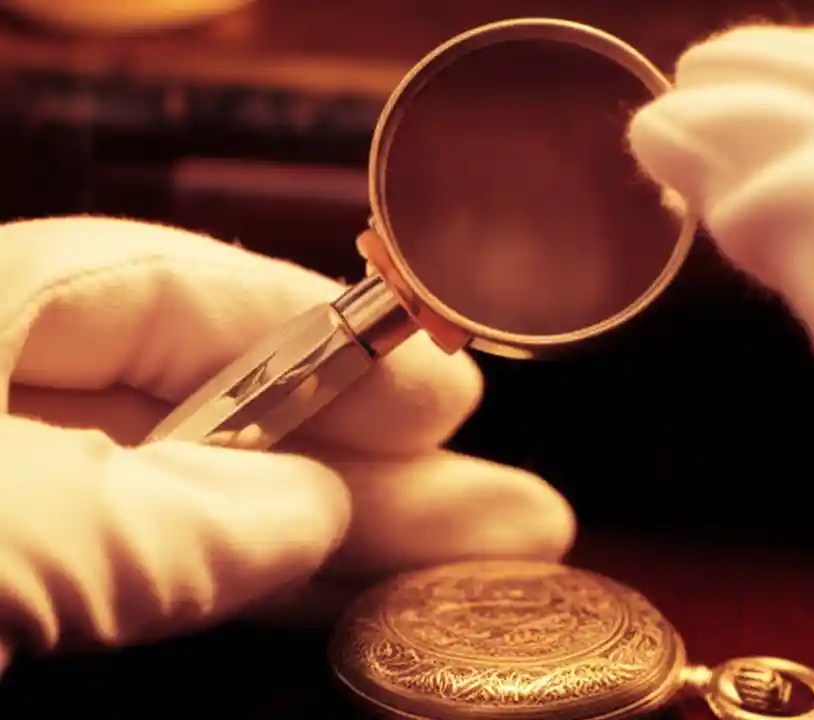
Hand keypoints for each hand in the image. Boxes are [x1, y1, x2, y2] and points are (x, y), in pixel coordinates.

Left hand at [0, 216, 574, 670]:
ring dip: (337, 542)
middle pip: (200, 412)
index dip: (325, 337)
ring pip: (185, 508)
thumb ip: (129, 517)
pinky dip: (243, 598)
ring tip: (474, 570)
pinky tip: (343, 601)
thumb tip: (300, 513)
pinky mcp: (5, 610)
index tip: (446, 400)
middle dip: (367, 464)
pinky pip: (138, 587)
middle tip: (510, 513)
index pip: (161, 288)